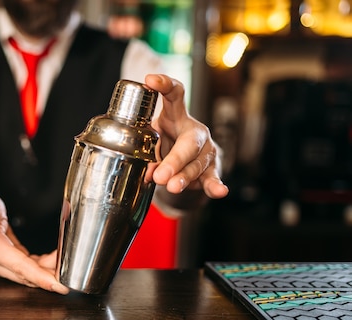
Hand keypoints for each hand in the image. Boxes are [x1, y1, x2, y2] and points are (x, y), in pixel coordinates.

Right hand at [0, 190, 69, 294]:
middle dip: (50, 278)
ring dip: (47, 272)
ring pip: (27, 275)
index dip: (41, 277)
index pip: (20, 267)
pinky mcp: (4, 265)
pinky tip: (53, 261)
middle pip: (26, 276)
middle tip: (72, 275)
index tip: (59, 285)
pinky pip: (25, 270)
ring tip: (65, 261)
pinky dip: (40, 268)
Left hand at [144, 74, 228, 199]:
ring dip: (184, 177)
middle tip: (159, 174)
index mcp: (177, 115)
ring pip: (197, 163)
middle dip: (174, 160)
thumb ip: (148, 155)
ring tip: (172, 186)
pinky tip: (219, 191)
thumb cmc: (165, 144)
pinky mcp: (212, 168)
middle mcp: (195, 130)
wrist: (185, 162)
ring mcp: (206, 150)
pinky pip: (213, 177)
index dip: (164, 84)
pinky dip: (214, 185)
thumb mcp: (152, 142)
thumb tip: (149, 174)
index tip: (150, 80)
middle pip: (188, 142)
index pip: (174, 95)